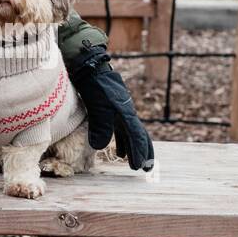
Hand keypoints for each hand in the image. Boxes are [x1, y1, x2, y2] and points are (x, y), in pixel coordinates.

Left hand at [68, 42, 154, 171]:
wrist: (91, 67)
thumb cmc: (94, 86)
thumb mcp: (97, 106)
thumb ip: (100, 126)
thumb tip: (101, 147)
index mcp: (126, 113)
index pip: (136, 136)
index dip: (138, 152)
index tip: (139, 166)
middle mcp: (127, 113)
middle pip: (140, 136)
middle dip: (143, 152)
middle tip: (146, 169)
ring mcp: (121, 111)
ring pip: (131, 133)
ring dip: (133, 149)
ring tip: (133, 164)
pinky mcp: (113, 110)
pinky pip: (122, 129)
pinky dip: (123, 141)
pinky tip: (119, 151)